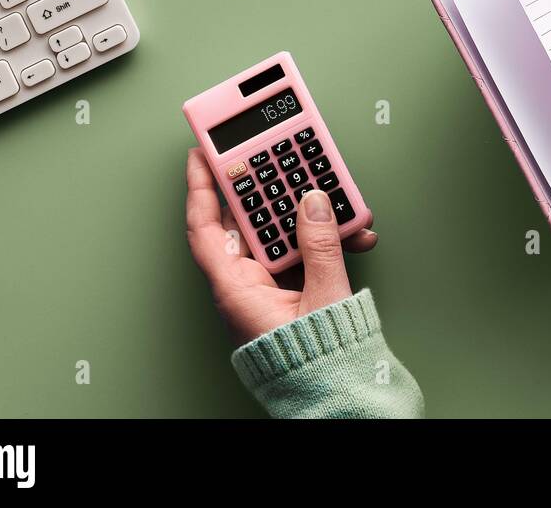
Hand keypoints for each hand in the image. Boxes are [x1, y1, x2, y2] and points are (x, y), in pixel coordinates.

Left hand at [185, 148, 377, 345]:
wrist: (336, 393)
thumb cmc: (314, 361)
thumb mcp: (322, 296)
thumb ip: (321, 246)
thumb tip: (314, 203)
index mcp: (236, 289)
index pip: (206, 229)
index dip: (200, 190)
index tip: (201, 157)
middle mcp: (247, 286)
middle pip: (248, 224)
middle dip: (267, 191)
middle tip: (273, 158)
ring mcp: (269, 288)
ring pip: (281, 235)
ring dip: (308, 216)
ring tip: (331, 198)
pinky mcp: (293, 292)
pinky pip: (302, 252)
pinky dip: (325, 239)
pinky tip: (350, 233)